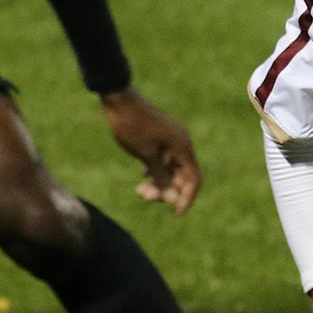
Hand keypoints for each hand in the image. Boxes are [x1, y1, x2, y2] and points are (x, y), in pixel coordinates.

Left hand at [100, 87, 200, 213]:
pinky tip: (143, 178)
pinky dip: (155, 173)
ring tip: (139, 190)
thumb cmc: (133, 126)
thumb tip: (174, 198)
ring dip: (158, 183)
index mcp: (182, 147)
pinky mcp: (160, 140)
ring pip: (170, 170)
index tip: (175, 212)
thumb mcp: (147, 155)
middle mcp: (180, 145)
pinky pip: (163, 162)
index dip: (186, 197)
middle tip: (144, 197)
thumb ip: (162, 177)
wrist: (119, 100)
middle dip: (166, 191)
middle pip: (181, 176)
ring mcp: (170, 142)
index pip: (193, 179)